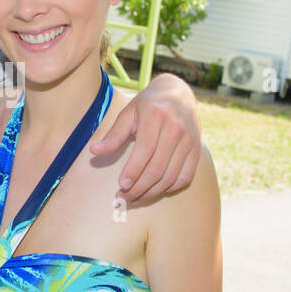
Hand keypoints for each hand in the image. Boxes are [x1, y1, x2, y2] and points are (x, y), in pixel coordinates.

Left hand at [90, 73, 201, 203]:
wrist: (178, 93)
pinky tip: (154, 190)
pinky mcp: (196, 150)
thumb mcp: (128, 114)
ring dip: (151, 193)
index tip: (121, 185)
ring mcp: (189, 140)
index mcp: (156, 116)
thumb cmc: (148, 105)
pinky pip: (184, 177)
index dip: (133, 171)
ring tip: (135, 198)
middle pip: (157, 168)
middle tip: (123, 197)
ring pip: (170, 177)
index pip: (145, 150)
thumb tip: (94, 152)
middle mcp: (176, 128)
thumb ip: (113, 135)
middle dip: (139, 187)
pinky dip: (169, 189)